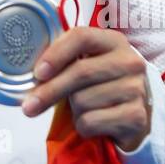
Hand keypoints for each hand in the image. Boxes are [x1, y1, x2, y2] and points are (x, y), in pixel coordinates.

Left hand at [20, 26, 151, 152]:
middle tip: (28, 106)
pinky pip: (91, 122)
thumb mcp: (88, 66)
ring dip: (73, 111)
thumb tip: (33, 76)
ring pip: (82, 100)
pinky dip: (83, 127)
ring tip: (83, 111)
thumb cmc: (102, 87)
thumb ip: (66, 62)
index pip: (81, 37)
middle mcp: (130, 61)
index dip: (56, 54)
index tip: (38, 72)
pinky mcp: (136, 117)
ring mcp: (136, 89)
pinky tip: (94, 124)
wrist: (134, 117)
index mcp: (114, 41)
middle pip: (80, 72)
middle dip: (49, 91)